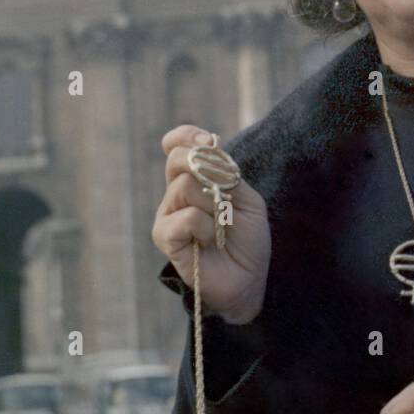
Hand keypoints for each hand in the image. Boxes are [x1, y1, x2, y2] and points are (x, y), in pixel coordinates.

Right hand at [151, 124, 271, 324]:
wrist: (248, 278)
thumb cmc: (247, 238)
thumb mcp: (246, 199)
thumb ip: (227, 175)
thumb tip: (208, 151)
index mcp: (195, 179)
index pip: (176, 144)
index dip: (186, 136)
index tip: (206, 141)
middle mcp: (176, 194)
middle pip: (177, 159)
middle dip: (204, 167)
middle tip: (223, 193)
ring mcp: (167, 214)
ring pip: (184, 186)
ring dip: (213, 204)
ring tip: (220, 226)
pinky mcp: (165, 237)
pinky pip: (184, 217)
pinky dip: (204, 226)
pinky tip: (209, 240)